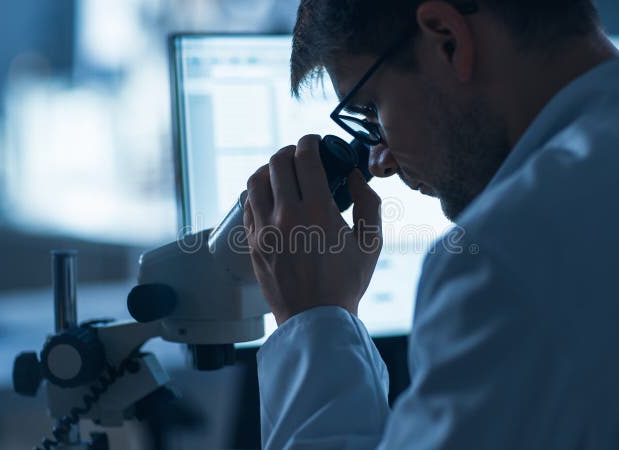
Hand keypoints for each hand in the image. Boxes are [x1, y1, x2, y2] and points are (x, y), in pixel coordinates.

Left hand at [244, 135, 382, 324]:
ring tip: (281, 173)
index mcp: (317, 212)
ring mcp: (264, 231)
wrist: (315, 319)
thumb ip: (369, 204)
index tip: (313, 142)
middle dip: (289, 151)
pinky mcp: (251, 244)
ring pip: (255, 181)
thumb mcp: (371, 244)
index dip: (309, 142)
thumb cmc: (346, 284)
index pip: (305, 158)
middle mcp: (286, 216)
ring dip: (269, 170)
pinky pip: (246, 206)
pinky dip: (257, 194)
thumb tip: (356, 177)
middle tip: (299, 155)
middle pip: (277, 163)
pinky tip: (269, 198)